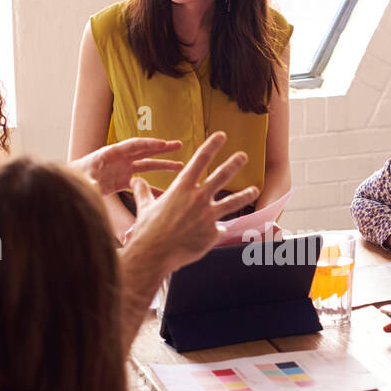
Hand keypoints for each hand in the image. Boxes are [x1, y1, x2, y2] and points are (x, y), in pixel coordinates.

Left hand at [71, 138, 183, 195]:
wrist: (72, 184)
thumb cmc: (76, 179)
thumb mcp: (83, 181)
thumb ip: (90, 183)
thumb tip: (91, 186)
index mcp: (111, 154)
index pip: (133, 145)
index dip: (149, 144)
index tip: (164, 144)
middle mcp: (120, 159)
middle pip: (144, 150)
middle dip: (161, 148)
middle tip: (178, 145)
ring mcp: (123, 169)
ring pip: (147, 165)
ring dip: (162, 165)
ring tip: (180, 165)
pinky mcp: (123, 181)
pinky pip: (141, 183)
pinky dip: (153, 187)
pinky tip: (166, 193)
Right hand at [126, 131, 258, 272]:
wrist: (154, 254)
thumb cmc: (148, 230)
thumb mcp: (144, 207)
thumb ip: (143, 192)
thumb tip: (136, 181)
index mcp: (182, 188)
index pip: (200, 160)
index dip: (212, 145)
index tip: (221, 135)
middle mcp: (198, 198)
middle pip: (221, 176)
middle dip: (234, 164)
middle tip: (243, 156)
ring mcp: (208, 216)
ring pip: (232, 202)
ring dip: (244, 195)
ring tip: (254, 190)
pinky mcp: (212, 233)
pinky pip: (220, 229)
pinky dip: (218, 230)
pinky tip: (219, 232)